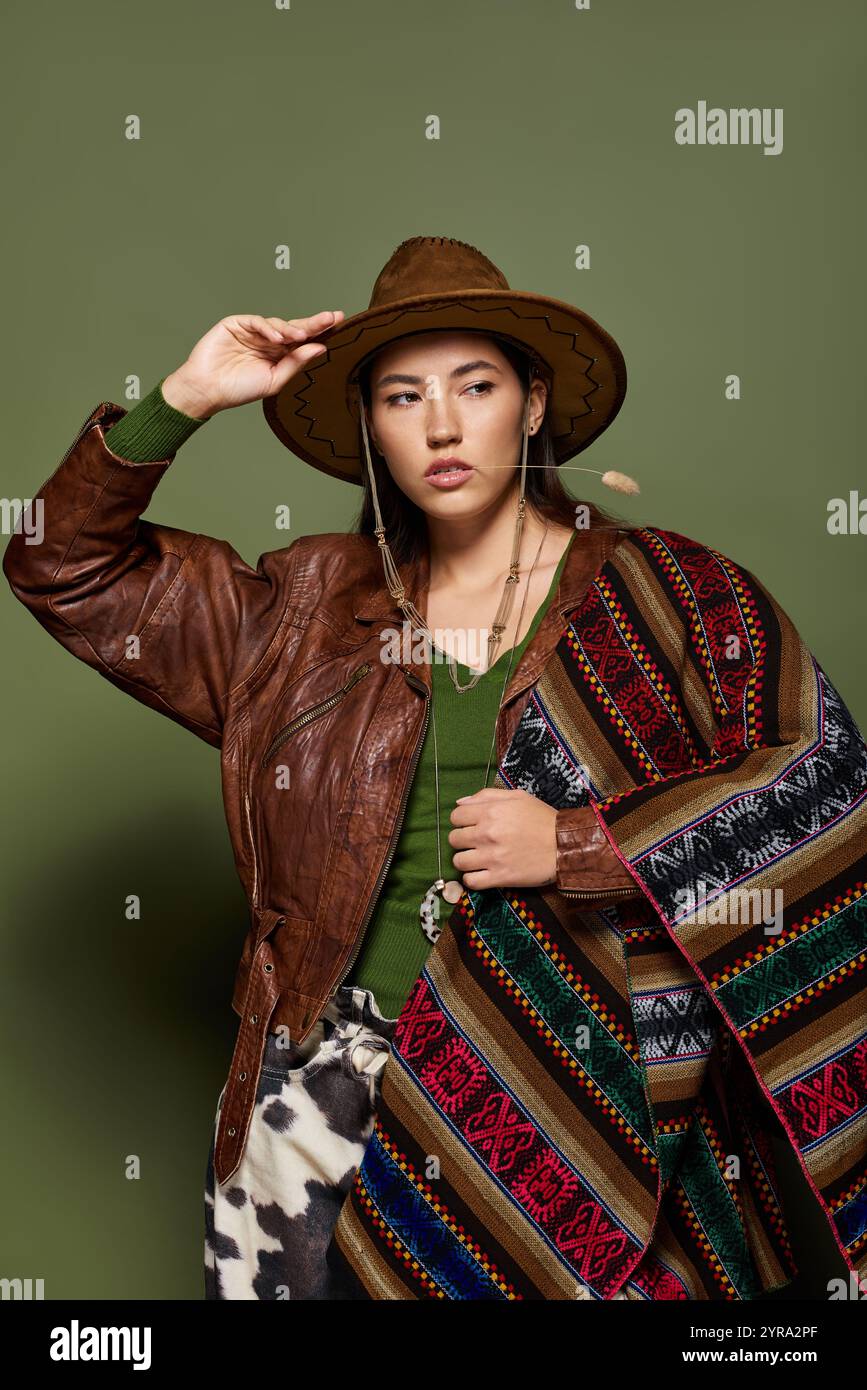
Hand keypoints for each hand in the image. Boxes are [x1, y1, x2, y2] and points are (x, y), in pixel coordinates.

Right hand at [161, 309, 345, 418]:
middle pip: (295, 328)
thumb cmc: (239, 389)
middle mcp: (268, 340)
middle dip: (314, 323)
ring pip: (278, 323)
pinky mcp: (236, 324)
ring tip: (301, 336)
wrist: (209, 390)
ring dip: (291, 329)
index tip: (339, 323)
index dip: (320, 331)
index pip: (303, 341)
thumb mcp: (275, 380)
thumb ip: (296, 363)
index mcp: (279, 354)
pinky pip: (256, 321)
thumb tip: (320, 348)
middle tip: (332, 317)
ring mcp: (252, 331)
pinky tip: (278, 337)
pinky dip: (268, 328)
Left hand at [447, 787, 556, 890]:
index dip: (461, 820)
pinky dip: (472, 879)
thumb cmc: (542, 818)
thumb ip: (487, 795)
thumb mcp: (518, 797)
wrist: (565, 845)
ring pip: (458, 861)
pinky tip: (481, 873)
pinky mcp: (499, 878)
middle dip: (462, 840)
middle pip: (454, 839)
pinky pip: (470, 881)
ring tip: (478, 858)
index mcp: (491, 812)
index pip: (455, 816)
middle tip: (476, 842)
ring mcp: (492, 858)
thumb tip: (460, 803)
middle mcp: (487, 834)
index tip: (471, 825)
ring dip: (466, 860)